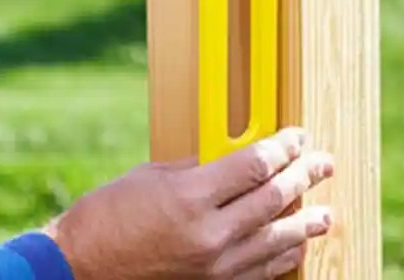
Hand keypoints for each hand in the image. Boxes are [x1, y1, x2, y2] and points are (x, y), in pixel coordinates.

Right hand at [43, 127, 333, 278]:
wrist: (79, 270)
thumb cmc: (105, 218)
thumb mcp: (150, 177)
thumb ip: (196, 167)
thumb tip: (231, 159)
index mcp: (190, 197)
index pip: (255, 166)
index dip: (284, 148)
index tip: (298, 137)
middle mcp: (209, 234)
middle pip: (273, 200)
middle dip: (303, 178)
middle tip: (323, 164)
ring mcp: (213, 267)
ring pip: (275, 241)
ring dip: (304, 224)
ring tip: (325, 214)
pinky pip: (259, 272)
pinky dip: (280, 258)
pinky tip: (292, 248)